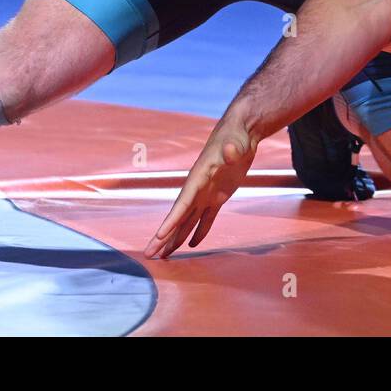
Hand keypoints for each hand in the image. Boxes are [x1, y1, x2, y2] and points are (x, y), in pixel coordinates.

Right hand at [144, 120, 256, 258]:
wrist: (240, 133)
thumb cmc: (236, 136)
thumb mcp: (236, 143)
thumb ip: (232, 150)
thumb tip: (230, 150)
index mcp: (198, 178)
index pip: (182, 204)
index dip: (170, 221)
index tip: (158, 237)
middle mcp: (198, 189)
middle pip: (178, 218)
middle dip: (163, 237)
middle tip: (149, 255)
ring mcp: (207, 194)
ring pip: (188, 221)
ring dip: (176, 238)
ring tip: (163, 256)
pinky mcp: (218, 197)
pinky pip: (207, 218)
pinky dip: (200, 232)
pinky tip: (192, 245)